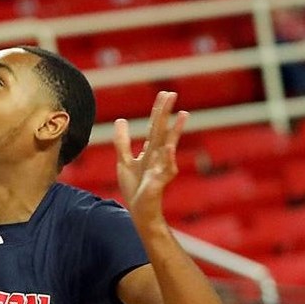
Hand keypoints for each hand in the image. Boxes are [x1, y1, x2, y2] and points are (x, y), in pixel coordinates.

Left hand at [114, 91, 189, 226]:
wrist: (139, 210)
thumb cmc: (135, 187)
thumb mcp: (124, 160)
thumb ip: (122, 141)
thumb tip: (121, 120)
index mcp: (149, 150)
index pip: (154, 126)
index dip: (158, 110)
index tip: (165, 93)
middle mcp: (157, 156)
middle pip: (161, 130)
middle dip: (166, 113)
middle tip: (172, 93)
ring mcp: (160, 168)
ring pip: (168, 146)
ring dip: (175, 131)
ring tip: (183, 115)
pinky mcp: (159, 181)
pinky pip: (165, 168)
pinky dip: (167, 158)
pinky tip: (169, 147)